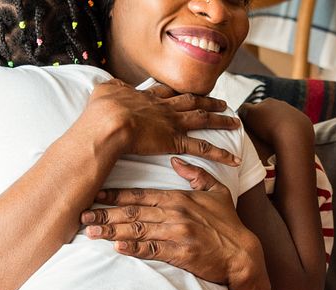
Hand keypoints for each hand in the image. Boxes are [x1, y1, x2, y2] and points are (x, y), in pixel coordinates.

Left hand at [80, 157, 260, 285]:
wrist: (242, 254)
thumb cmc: (228, 224)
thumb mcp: (216, 192)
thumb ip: (195, 174)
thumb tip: (176, 159)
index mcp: (179, 198)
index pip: (141, 195)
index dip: (116, 195)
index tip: (96, 194)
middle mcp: (174, 214)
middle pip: (132, 213)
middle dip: (104, 213)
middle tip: (82, 214)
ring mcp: (176, 234)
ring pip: (137, 231)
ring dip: (111, 231)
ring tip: (90, 232)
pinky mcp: (180, 254)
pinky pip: (152, 250)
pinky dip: (133, 249)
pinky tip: (116, 247)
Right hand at [86, 80, 242, 165]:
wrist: (108, 124)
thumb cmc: (100, 111)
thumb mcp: (103, 91)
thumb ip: (109, 87)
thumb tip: (107, 83)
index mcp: (146, 97)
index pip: (167, 92)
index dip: (178, 92)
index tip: (188, 92)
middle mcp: (164, 107)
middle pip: (191, 101)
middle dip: (207, 101)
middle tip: (222, 102)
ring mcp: (172, 123)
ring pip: (203, 119)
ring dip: (221, 120)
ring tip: (235, 122)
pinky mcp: (176, 140)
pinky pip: (204, 148)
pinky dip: (221, 154)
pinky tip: (234, 159)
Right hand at [238, 98, 313, 160]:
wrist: (294, 137)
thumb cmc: (268, 126)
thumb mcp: (249, 115)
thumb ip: (244, 109)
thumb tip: (243, 109)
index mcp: (269, 101)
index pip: (259, 107)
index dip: (255, 118)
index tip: (254, 128)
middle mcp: (284, 104)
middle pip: (273, 113)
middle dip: (269, 121)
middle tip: (264, 135)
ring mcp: (297, 114)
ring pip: (286, 120)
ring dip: (281, 128)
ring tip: (276, 140)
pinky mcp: (306, 124)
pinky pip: (296, 128)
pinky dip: (292, 133)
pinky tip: (288, 141)